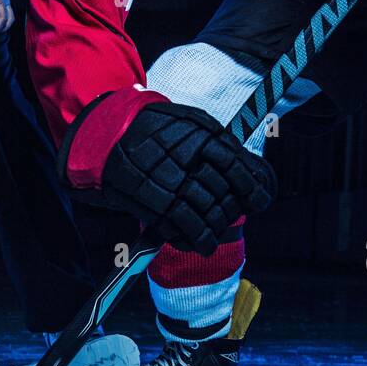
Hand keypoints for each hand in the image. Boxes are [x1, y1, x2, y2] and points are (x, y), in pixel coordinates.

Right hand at [59, 87, 275, 254]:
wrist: (107, 134)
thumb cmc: (153, 128)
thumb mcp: (190, 121)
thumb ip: (219, 142)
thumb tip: (248, 170)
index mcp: (199, 137)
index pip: (236, 167)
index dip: (251, 188)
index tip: (258, 201)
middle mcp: (185, 161)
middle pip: (221, 195)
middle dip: (229, 213)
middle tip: (229, 218)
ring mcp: (167, 183)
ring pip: (202, 215)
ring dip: (212, 232)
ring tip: (212, 240)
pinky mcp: (149, 202)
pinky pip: (177, 226)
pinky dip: (190, 239)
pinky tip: (197, 244)